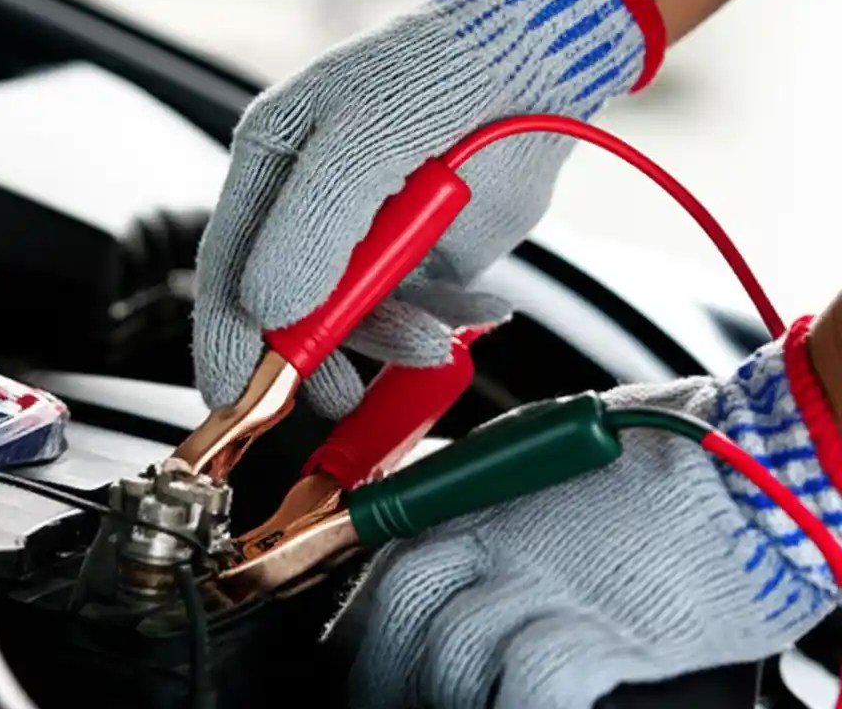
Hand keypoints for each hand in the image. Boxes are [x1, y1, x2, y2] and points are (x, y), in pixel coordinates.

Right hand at [193, 0, 656, 418]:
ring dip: (390, 340)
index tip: (231, 394)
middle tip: (335, 391)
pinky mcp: (418, 260)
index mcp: (270, 166)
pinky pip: (413, 315)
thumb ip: (312, 227)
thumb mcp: (361, 141)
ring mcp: (363, 239)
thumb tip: (269, 310)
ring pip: (352, 322)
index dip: (225, 335)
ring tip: (434, 336)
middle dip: (311, 356)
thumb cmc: (437, 73)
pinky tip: (471, 310)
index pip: (227, 267)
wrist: (533, 66)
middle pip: (285, 307)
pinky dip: (440, 325)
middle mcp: (308, 209)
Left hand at [335, 323, 841, 708]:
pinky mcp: (612, 631)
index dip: (362, 611)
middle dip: (380, 667)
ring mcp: (556, 584)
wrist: (770, 458)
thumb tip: (448, 504)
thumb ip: (498, 477)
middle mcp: (508, 536)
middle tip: (376, 696)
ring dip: (440, 698)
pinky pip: (531, 691)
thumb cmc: (680, 447)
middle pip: (405, 613)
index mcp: (491, 489)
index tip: (353, 647)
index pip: (392, 555)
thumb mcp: (560, 442)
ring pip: (454, 657)